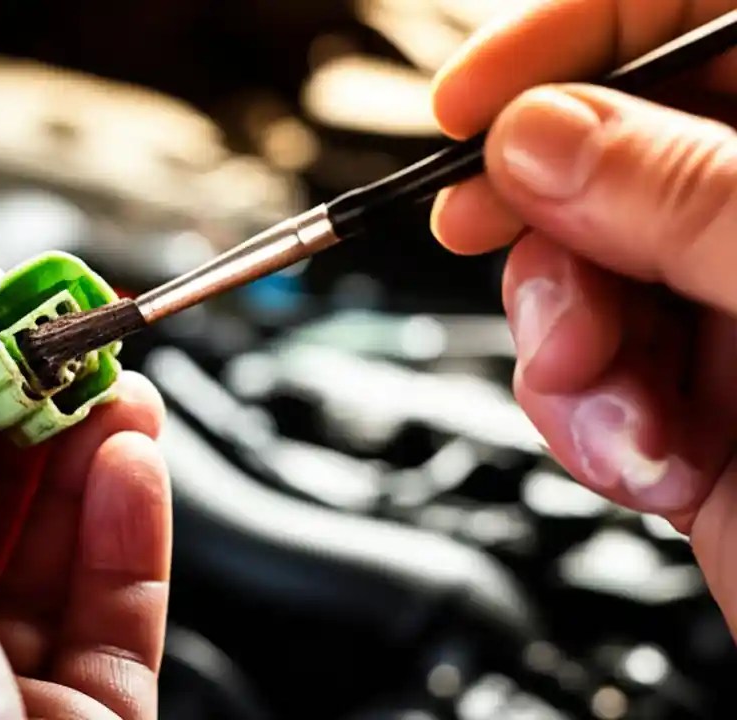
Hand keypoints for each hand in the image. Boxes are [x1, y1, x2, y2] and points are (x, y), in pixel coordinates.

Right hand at [430, 0, 736, 626]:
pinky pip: (588, 368)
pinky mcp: (707, 396)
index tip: (472, 97)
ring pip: (582, 268)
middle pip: (616, 148)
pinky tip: (644, 453)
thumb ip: (690, 196)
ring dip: (564, 341)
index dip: (578, 37)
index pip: (702, 14)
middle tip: (491, 235)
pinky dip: (587, 415)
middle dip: (548, 218)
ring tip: (617, 405)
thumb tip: (544, 137)